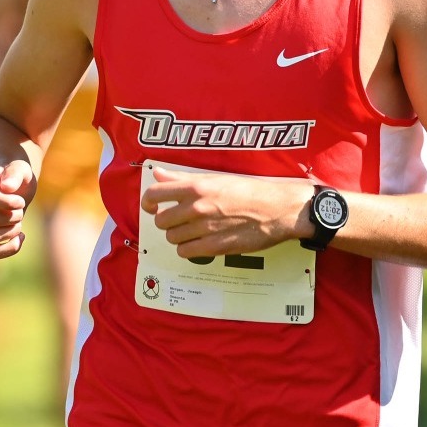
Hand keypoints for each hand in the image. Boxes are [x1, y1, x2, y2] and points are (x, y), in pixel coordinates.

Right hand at [0, 159, 34, 259]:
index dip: (5, 203)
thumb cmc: (15, 177)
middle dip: (13, 218)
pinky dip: (8, 249)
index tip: (21, 202)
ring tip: (19, 222)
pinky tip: (19, 238)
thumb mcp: (21, 169)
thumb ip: (16, 173)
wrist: (8, 188)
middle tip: (21, 209)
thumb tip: (7, 187)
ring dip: (12, 232)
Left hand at [141, 166, 311, 259]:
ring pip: (172, 238)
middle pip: (161, 220)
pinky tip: (199, 242)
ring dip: (179, 235)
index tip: (150, 206)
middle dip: (167, 220)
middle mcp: (197, 207)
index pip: (155, 194)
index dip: (148, 202)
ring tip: (192, 230)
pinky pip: (186, 252)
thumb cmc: (251, 191)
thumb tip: (159, 174)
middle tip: (178, 219)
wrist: (278, 209)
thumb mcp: (216, 178)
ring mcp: (205, 229)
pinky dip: (188, 249)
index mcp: (197, 187)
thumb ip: (183, 178)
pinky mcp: (215, 247)